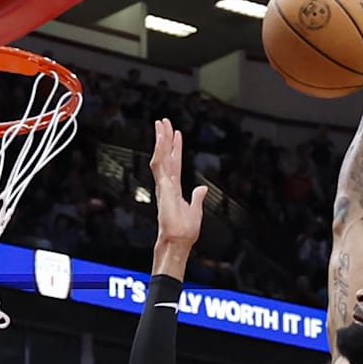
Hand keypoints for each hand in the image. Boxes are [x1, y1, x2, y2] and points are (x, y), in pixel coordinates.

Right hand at [150, 118, 207, 249]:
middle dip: (165, 139)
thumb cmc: (184, 232)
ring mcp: (163, 185)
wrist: (178, 242)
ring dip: (161, 140)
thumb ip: (197, 197)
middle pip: (165, 156)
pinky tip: (161, 138)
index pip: (174, 164)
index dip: (175, 148)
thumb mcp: (195, 210)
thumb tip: (202, 188)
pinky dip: (160, 151)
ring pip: (160, 157)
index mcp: (174, 189)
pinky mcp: (163, 187)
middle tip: (163, 122)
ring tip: (161, 123)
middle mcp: (166, 184)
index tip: (175, 134)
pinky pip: (160, 165)